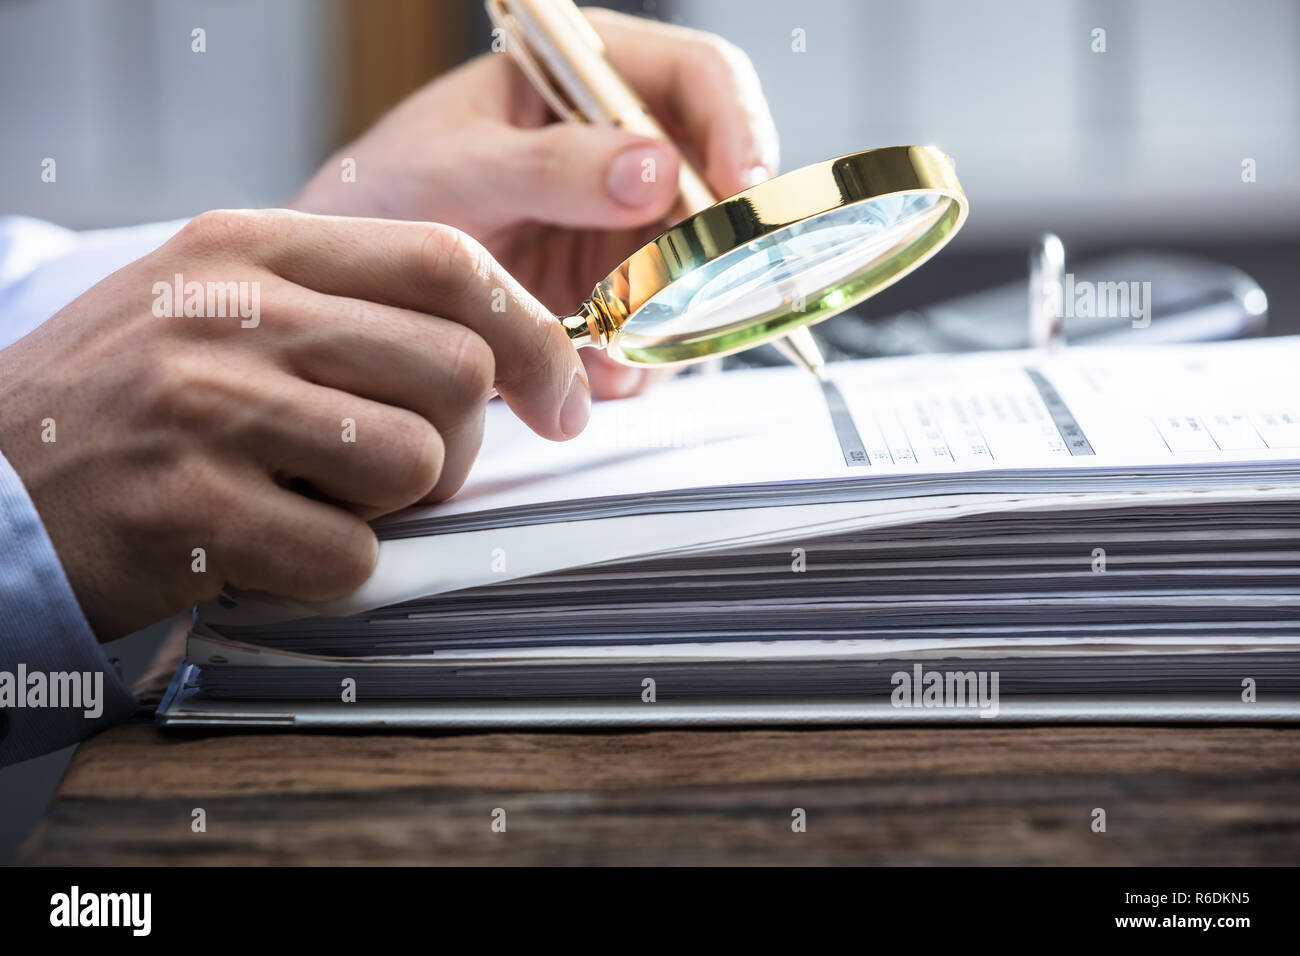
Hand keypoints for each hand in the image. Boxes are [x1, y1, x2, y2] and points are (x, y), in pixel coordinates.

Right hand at [0, 210, 588, 638]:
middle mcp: (231, 310)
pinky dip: (329, 570)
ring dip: (389, 506)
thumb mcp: (220, 309)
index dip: (533, 335)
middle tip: (398, 472)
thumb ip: (350, 310)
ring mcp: (205, 406)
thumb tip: (506, 356)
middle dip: (459, 443)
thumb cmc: (127, 405)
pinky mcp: (190, 510)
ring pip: (417, 462)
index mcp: (251, 246)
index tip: (561, 400)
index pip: (447, 261)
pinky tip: (262, 548)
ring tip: (306, 501)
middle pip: (456, 367)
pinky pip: (350, 555)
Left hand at [291, 8, 779, 397]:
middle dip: (718, 244)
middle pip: (719, 185)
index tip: (741, 188)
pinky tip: (600, 371)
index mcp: (587, 81)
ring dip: (680, 314)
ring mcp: (623, 228)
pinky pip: (664, 328)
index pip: (698, 79)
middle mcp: (621, 152)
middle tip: (698, 293)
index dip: (738, 126)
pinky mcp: (615, 295)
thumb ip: (550, 166)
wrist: (346, 289)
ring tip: (622, 349)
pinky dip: (645, 358)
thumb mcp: (454, 171)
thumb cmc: (379, 197)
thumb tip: (658, 168)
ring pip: (702, 268)